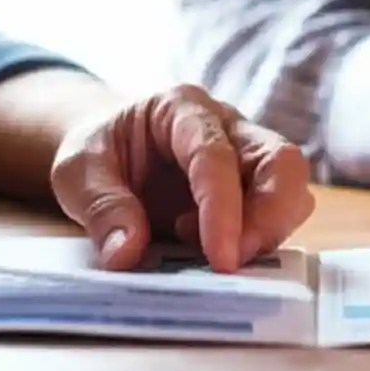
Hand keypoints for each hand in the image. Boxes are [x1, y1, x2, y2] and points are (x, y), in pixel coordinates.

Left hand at [50, 84, 314, 271]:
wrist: (108, 150)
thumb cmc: (98, 152)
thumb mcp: (76, 172)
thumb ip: (101, 207)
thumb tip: (127, 254)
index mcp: (182, 108)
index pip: (216, 154)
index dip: (223, 207)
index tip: (220, 257)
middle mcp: (227, 126)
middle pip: (281, 161)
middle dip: (269, 217)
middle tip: (233, 262)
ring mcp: (247, 157)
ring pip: (293, 189)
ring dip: (268, 233)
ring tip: (215, 259)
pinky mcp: (253, 192)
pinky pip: (279, 217)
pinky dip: (260, 244)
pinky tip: (216, 256)